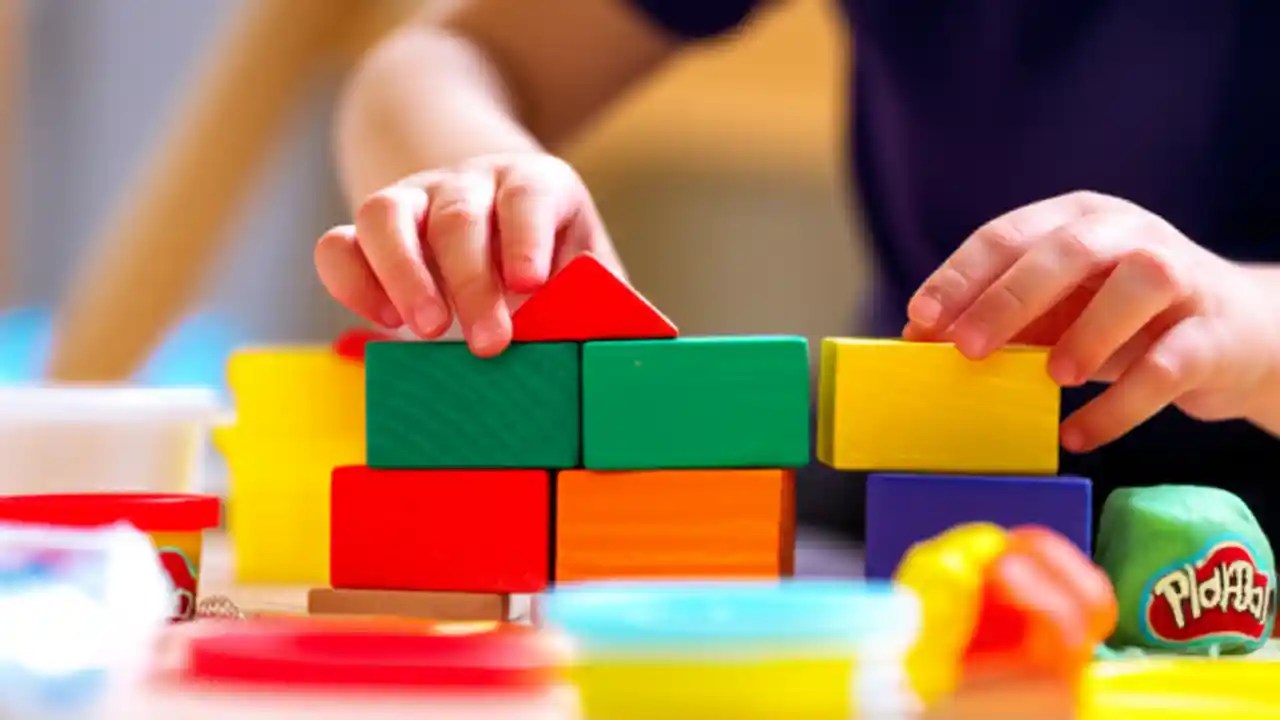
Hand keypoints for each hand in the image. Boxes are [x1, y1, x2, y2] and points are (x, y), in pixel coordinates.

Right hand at [315, 152, 621, 356]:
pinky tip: (381, 321)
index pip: (528, 195)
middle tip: (487, 343)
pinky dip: (351, 282)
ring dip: (402, 273)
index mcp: (533, 184)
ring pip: (385, 213)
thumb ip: (608, 301)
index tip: (530, 285)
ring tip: (423, 329)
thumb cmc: (551, 254)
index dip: (526, 237)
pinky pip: (337, 243)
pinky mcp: (367, 230)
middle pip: (459, 215)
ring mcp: (412, 199)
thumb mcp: (588, 266)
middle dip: (471, 281)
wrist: (490, 203)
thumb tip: (641, 341)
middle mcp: (468, 183)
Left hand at [903, 191, 1279, 451]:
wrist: (1235, 338)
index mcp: (1076, 220)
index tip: (921, 318)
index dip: (960, 276)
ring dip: (1089, 332)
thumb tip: (917, 340)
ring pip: (1139, 286)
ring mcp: (1180, 279)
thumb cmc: (1123, 319)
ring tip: (1054, 377)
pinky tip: (1078, 434)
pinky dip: (1120, 405)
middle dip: (1010, 298)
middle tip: (966, 347)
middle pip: (1068, 250)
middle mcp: (1129, 235)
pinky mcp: (1213, 335)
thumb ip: (995, 319)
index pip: (1008, 235)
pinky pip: (1169, 366)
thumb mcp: (1056, 311)